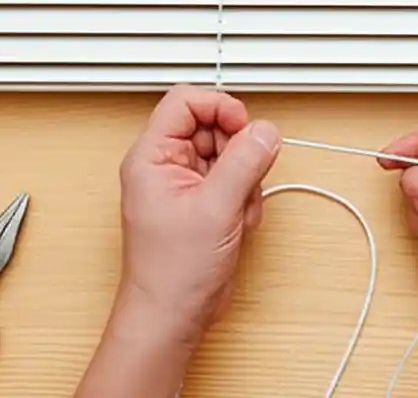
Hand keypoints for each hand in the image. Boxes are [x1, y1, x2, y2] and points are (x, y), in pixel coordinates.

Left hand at [76, 85, 280, 397]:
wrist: (172, 316)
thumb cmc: (172, 272)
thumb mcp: (215, 209)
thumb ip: (244, 163)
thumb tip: (266, 130)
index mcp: (152, 157)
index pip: (185, 102)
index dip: (219, 107)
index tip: (243, 127)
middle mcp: (166, 166)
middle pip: (213, 126)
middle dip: (238, 152)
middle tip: (243, 179)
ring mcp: (186, 185)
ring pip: (229, 154)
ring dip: (245, 179)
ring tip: (236, 210)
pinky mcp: (204, 203)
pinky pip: (235, 180)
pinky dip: (245, 199)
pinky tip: (237, 223)